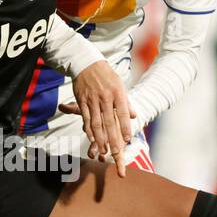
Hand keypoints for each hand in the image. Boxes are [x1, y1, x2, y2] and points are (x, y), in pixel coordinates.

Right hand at [59, 60, 134, 175]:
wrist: (87, 63)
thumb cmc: (106, 76)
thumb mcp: (119, 86)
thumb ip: (126, 103)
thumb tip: (134, 116)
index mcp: (117, 93)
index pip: (123, 114)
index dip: (125, 127)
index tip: (128, 140)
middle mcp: (106, 98)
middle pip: (110, 122)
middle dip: (113, 139)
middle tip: (116, 152)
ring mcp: (93, 100)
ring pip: (97, 123)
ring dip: (100, 139)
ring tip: (104, 150)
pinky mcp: (82, 101)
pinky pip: (86, 119)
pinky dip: (89, 130)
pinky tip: (92, 139)